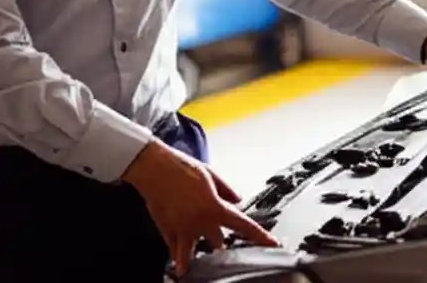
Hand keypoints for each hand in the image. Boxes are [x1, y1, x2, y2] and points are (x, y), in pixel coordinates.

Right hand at [122, 140, 279, 276]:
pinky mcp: (168, 232)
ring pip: (195, 253)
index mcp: (215, 207)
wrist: (154, 169)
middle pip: (218, 242)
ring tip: (197, 259)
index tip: (272, 243)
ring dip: (198, 253)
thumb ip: (227, 189)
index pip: (244, 226)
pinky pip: (176, 250)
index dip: (261, 236)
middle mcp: (201, 223)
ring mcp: (183, 230)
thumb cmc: (180, 168)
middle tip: (217, 235)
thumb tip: (238, 199)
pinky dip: (179, 254)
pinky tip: (180, 259)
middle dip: (219, 240)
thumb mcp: (210, 174)